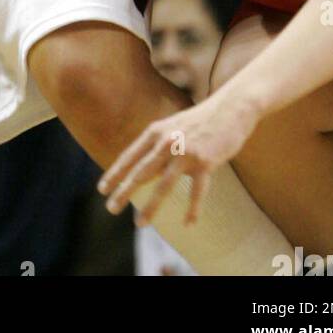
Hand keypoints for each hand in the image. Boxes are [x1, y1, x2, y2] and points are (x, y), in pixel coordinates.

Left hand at [97, 91, 257, 226]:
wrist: (230, 108)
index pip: (130, 156)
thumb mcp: (173, 126)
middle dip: (124, 191)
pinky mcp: (205, 161)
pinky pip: (197, 191)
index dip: (115, 173)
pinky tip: (188, 224)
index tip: (102, 189)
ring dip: (151, 207)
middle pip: (141, 172)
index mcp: (156, 132)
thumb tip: (145, 166)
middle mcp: (166, 141)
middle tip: (111, 209)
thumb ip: (159, 144)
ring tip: (140, 224)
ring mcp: (186, 152)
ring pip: (164, 185)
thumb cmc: (201, 120)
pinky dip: (192, 209)